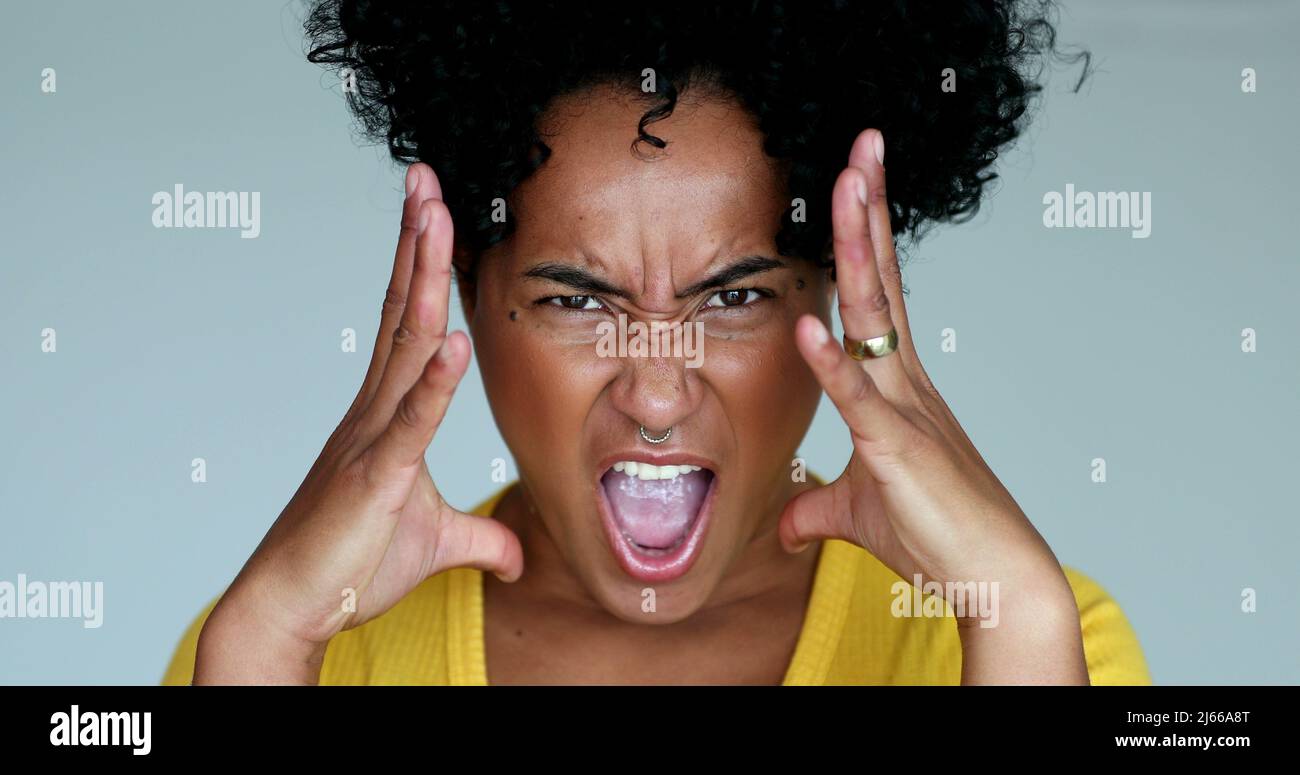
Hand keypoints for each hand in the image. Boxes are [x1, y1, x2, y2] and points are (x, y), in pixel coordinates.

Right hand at [195, 163, 522, 683]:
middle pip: (404, 313)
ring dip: (423, 282)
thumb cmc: (352, 567)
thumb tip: (516, 558)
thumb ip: (479, 537)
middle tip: (427, 181)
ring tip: (434, 218)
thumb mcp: (435, 542)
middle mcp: (374, 411)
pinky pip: (412, 424)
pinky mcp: (374, 480)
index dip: (421, 268)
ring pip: (405, 347)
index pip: (409, 326)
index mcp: (385, 414)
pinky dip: (437, 384)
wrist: (294, 608)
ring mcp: (371, 439)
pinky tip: (457, 342)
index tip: (431, 212)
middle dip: (418, 245)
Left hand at [779, 130, 1087, 682]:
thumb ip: (817, 508)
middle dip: (865, 211)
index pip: (874, 296)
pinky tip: (807, 327)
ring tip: (846, 184)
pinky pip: (859, 401)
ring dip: (855, 249)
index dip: (861, 238)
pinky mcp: (899, 451)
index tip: (853, 181)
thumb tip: (787, 521)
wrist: (995, 580)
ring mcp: (906, 410)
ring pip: (874, 316)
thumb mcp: (858, 515)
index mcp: (897, 386)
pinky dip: (831, 365)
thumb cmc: (936, 539)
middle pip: (878, 281)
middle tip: (861, 145)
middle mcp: (905, 382)